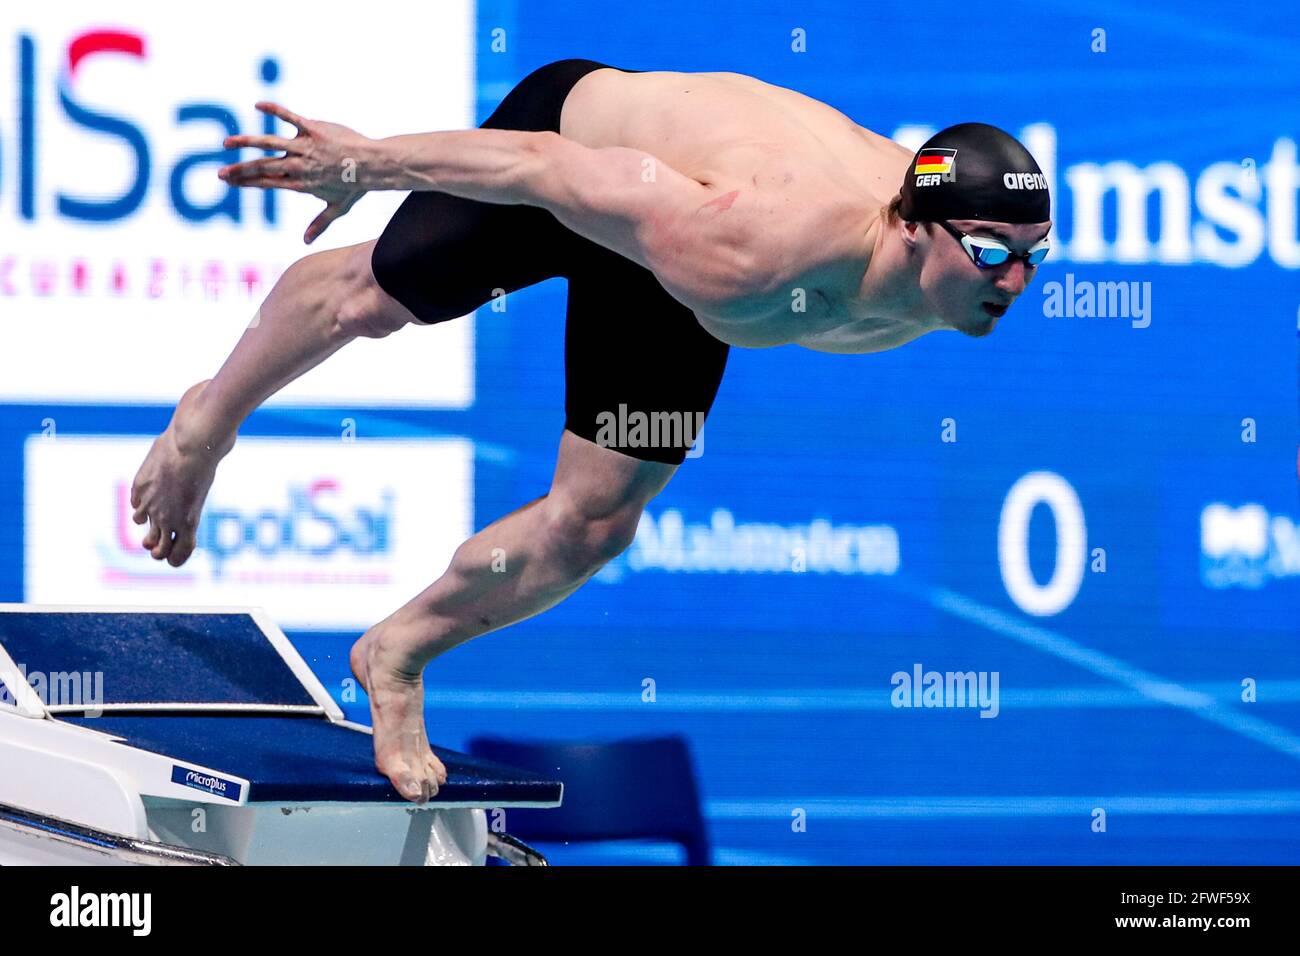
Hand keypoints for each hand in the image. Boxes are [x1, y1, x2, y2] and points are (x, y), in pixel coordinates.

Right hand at [219, 102, 370, 243]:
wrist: (374, 166)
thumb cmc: (357, 186)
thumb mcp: (338, 207)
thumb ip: (320, 223)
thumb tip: (306, 241)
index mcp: (301, 183)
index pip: (269, 183)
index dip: (247, 183)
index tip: (230, 182)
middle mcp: (299, 166)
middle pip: (264, 168)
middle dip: (240, 171)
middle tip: (220, 173)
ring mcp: (305, 147)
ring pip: (270, 143)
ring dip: (247, 143)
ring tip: (228, 143)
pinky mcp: (314, 129)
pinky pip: (291, 117)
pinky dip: (275, 110)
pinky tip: (258, 104)